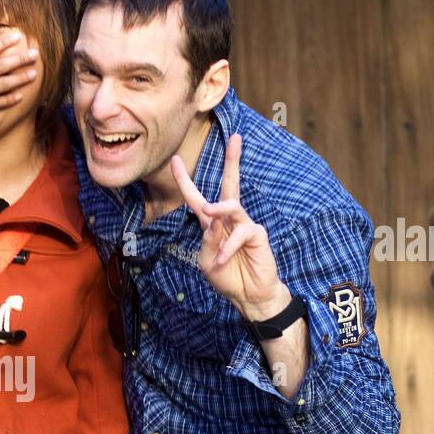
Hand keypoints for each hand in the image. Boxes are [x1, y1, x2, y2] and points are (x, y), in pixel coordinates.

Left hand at [171, 134, 288, 319]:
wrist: (248, 296)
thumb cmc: (228, 277)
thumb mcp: (207, 261)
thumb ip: (207, 241)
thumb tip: (212, 219)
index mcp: (212, 224)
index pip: (196, 198)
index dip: (185, 180)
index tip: (175, 160)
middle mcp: (228, 220)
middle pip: (230, 185)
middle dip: (232, 161)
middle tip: (236, 137)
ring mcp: (244, 225)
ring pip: (231, 206)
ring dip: (218, 210)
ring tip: (208, 212)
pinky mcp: (257, 235)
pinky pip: (241, 233)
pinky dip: (229, 247)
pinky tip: (226, 259)